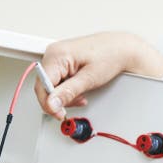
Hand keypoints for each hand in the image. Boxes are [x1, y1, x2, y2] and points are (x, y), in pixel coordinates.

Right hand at [35, 32, 162, 119]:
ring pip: (51, 87)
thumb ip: (68, 92)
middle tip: (73, 104)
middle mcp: (53, 54)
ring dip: (64, 97)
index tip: (59, 113)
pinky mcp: (61, 63)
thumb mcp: (89, 79)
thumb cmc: (109, 56)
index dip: (48, 103)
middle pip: (44, 87)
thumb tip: (51, 104)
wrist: (121, 49)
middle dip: (58, 100)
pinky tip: (78, 90)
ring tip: (80, 95)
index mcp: (57, 55)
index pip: (42, 85)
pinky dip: (66, 91)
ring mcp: (56, 58)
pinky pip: (57, 82)